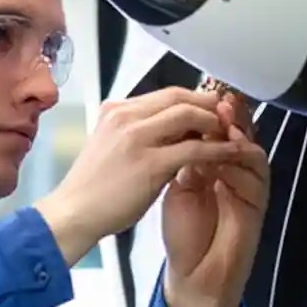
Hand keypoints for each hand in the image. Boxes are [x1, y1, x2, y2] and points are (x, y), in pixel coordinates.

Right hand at [33, 87, 243, 266]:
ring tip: (231, 133)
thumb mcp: (111, 146)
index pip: (165, 93)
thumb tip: (172, 129)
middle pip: (179, 97)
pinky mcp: (150, 163)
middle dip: (209, 104)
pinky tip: (230, 153)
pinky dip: (217, 148)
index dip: (194, 98)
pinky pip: (194, 148)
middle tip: (228, 115)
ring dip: (216, 122)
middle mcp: (125, 117)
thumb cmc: (93, 187)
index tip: (210, 107)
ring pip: (189, 116)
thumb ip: (137, 132)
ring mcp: (137, 138)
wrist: (75, 212)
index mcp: (115, 111)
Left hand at [162, 93, 268, 306]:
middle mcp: (234, 171)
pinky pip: (258, 177)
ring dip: (241, 135)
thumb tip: (178, 123)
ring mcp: (248, 187)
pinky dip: (245, 164)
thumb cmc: (185, 234)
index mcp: (213, 163)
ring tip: (227, 123)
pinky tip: (232, 154)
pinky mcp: (258, 205)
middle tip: (221, 100)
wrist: (195, 274)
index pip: (217, 128)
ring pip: (253, 151)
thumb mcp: (178, 187)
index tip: (201, 94)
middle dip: (231, 115)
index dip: (211, 111)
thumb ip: (183, 157)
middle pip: (240, 133)